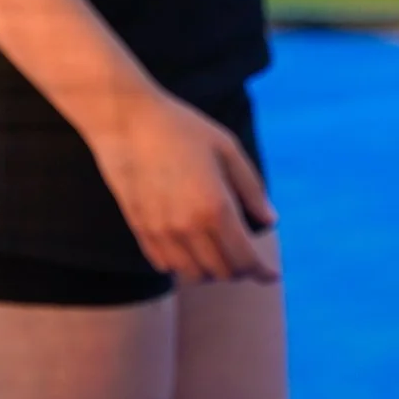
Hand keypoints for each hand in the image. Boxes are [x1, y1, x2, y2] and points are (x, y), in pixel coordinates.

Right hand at [88, 87, 280, 283]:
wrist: (126, 122)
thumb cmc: (182, 129)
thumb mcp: (227, 148)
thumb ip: (251, 189)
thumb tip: (270, 221)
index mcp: (215, 207)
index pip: (244, 258)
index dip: (262, 272)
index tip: (272, 276)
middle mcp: (188, 228)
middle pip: (221, 272)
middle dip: (240, 270)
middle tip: (246, 257)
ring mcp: (161, 232)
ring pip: (192, 275)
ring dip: (211, 271)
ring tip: (219, 254)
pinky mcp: (140, 230)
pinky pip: (165, 265)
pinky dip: (183, 265)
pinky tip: (190, 248)